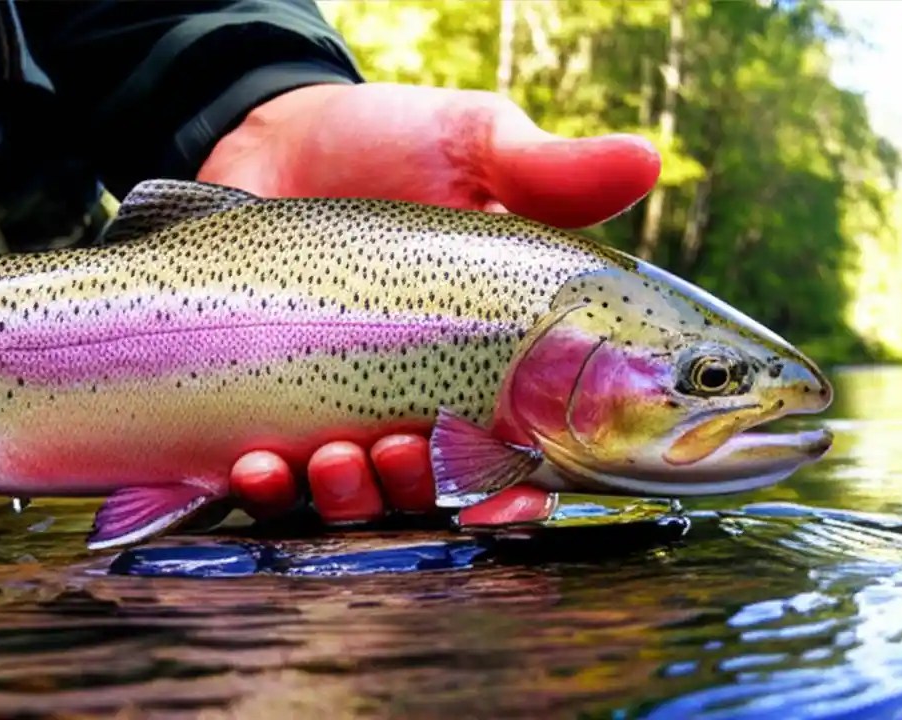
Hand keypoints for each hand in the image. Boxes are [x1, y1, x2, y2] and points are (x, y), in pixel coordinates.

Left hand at [201, 82, 661, 528]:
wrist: (279, 134)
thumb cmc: (393, 143)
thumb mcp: (473, 146)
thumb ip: (548, 172)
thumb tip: (646, 161)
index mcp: (484, 359)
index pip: (516, 450)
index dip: (517, 493)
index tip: (508, 497)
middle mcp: (414, 396)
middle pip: (429, 484)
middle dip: (419, 488)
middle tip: (404, 451)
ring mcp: (334, 404)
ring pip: (351, 493)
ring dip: (348, 496)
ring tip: (334, 462)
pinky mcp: (262, 401)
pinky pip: (267, 472)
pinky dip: (264, 487)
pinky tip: (255, 468)